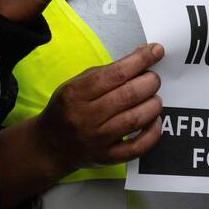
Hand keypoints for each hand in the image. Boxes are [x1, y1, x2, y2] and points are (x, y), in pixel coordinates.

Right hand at [39, 43, 164, 169]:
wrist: (52, 145)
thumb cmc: (69, 108)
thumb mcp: (78, 83)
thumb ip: (109, 70)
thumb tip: (143, 54)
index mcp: (76, 93)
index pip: (115, 73)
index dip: (140, 60)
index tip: (156, 51)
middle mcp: (85, 117)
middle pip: (128, 95)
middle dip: (149, 82)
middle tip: (153, 79)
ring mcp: (96, 140)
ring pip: (135, 119)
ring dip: (153, 105)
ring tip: (154, 98)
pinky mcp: (107, 157)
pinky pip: (137, 147)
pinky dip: (152, 133)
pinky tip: (155, 121)